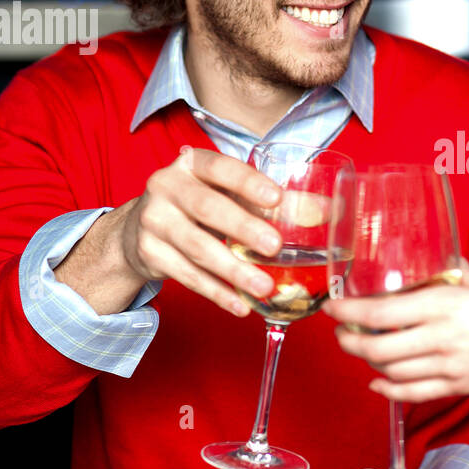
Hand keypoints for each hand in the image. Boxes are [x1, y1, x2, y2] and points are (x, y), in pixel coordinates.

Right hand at [117, 146, 284, 316]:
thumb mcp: (228, 193)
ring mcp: (154, 221)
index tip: (276, 197)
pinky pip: (187, 276)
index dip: (248, 182)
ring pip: (198, 247)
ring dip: (234, 270)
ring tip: (265, 286)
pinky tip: (240, 304)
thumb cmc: (198, 204)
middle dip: (243, 228)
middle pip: (208, 208)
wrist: (140, 227)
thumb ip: (274, 201)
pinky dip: (217, 292)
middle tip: (275, 247)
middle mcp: (166, 187)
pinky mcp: (149, 254)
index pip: (220, 167)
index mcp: (191, 164)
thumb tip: (328, 212)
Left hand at [324, 265, 468, 402]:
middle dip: (348, 340)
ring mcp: (447, 367)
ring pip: (389, 370)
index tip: (333, 306)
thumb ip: (465, 272)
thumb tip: (448, 260)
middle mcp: (439, 338)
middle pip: (375, 346)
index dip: (348, 311)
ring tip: (359, 349)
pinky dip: (389, 389)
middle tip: (339, 331)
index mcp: (446, 305)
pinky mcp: (458, 387)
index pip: (380, 312)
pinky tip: (379, 382)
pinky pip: (412, 393)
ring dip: (366, 361)